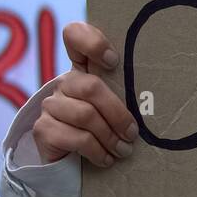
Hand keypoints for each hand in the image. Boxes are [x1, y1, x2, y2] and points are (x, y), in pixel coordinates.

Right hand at [31, 22, 137, 166]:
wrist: (73, 160)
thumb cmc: (107, 127)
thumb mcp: (118, 106)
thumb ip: (127, 92)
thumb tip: (155, 97)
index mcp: (83, 68)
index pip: (75, 35)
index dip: (92, 42)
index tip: (113, 61)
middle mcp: (64, 82)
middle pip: (91, 87)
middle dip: (118, 114)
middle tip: (133, 134)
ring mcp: (50, 104)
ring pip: (86, 115)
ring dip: (110, 137)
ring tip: (123, 150)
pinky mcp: (42, 128)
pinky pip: (76, 138)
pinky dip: (97, 151)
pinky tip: (106, 159)